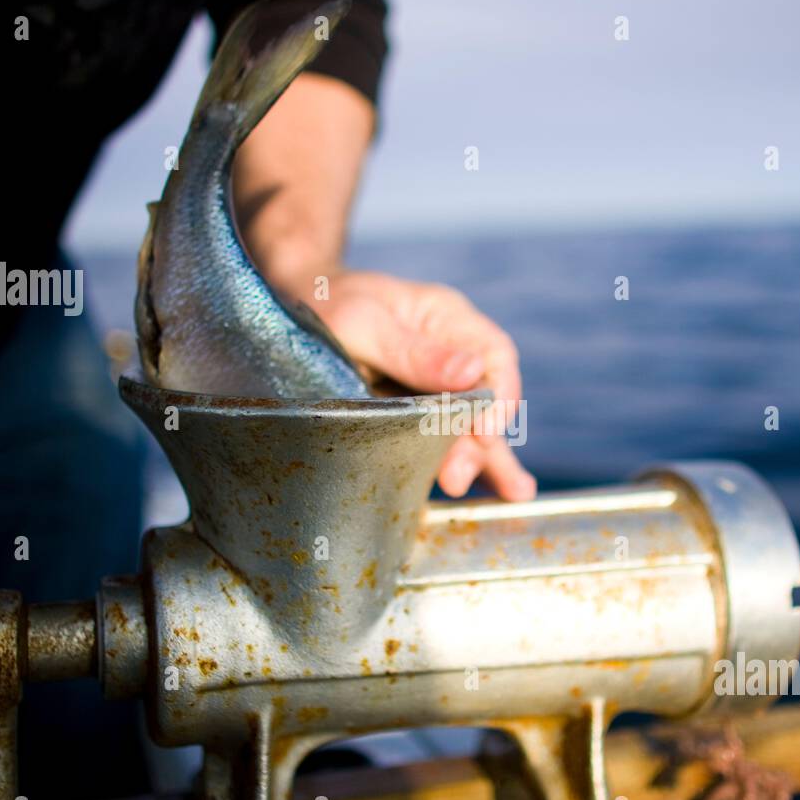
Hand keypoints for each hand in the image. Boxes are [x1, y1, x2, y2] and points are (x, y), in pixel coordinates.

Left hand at [287, 270, 535, 500]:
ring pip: (471, 424)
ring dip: (487, 460)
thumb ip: (414, 351)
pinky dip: (463, 463)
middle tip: (456, 478)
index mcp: (445, 318)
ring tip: (514, 494)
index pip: (493, 354)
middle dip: (478, 442)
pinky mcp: (416, 413)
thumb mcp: (363, 322)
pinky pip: (444, 438)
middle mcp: (450, 353)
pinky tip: (491, 489)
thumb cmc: (327, 305)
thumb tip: (471, 373)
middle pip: (484, 399)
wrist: (285, 315)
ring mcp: (434, 385)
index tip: (485, 429)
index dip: (497, 394)